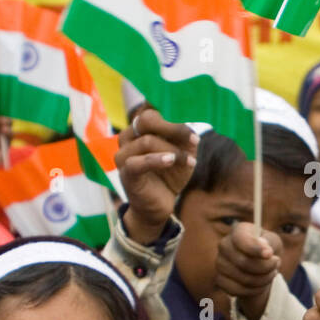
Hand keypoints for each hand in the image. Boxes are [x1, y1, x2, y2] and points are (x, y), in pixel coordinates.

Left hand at [0, 102, 12, 204]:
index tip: (1, 102)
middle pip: (3, 113)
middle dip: (4, 113)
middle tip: (1, 118)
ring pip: (8, 123)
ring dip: (7, 122)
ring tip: (2, 127)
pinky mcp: (5, 143)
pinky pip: (10, 135)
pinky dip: (10, 132)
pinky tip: (5, 132)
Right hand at [116, 108, 198, 243]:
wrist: (161, 205)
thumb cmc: (170, 175)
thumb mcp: (183, 154)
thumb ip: (185, 139)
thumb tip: (189, 126)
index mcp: (139, 130)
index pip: (152, 115)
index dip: (175, 123)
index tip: (195, 138)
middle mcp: (127, 138)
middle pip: (146, 120)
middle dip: (173, 129)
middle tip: (194, 141)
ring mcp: (124, 156)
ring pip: (146, 141)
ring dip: (173, 151)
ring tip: (190, 162)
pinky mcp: (126, 173)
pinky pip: (136, 162)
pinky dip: (156, 159)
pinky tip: (170, 161)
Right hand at [215, 220, 281, 319]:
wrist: (260, 266)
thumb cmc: (267, 250)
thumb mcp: (274, 242)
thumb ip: (270, 243)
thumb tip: (266, 251)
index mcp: (238, 231)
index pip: (241, 239)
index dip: (255, 248)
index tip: (270, 254)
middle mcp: (224, 245)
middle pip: (243, 262)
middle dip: (265, 267)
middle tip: (276, 264)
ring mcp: (220, 263)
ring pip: (243, 278)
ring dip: (263, 280)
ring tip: (271, 274)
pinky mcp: (219, 279)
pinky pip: (237, 290)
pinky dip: (254, 290)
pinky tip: (261, 284)